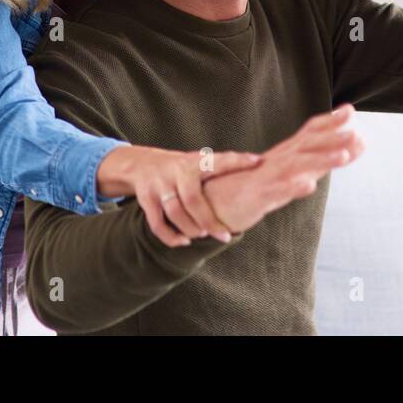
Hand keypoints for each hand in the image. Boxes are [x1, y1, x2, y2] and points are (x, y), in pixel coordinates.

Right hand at [97, 145, 261, 246]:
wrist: (142, 164)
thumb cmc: (182, 170)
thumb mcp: (198, 163)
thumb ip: (221, 169)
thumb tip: (259, 171)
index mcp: (194, 161)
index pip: (217, 161)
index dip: (237, 161)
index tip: (257, 162)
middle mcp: (176, 171)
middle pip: (192, 199)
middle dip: (209, 221)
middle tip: (224, 236)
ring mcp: (160, 184)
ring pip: (174, 212)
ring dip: (191, 228)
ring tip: (202, 235)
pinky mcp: (146, 198)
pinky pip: (157, 224)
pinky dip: (171, 237)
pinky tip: (184, 241)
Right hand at [203, 104, 364, 233]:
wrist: (215, 202)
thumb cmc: (254, 186)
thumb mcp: (288, 175)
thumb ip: (315, 165)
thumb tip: (346, 151)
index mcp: (285, 154)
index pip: (309, 133)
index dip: (329, 121)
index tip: (350, 110)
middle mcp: (278, 160)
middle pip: (307, 145)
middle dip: (332, 136)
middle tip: (355, 129)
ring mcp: (268, 176)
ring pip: (298, 167)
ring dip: (321, 160)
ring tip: (344, 156)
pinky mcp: (259, 196)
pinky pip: (277, 192)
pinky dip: (293, 188)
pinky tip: (309, 186)